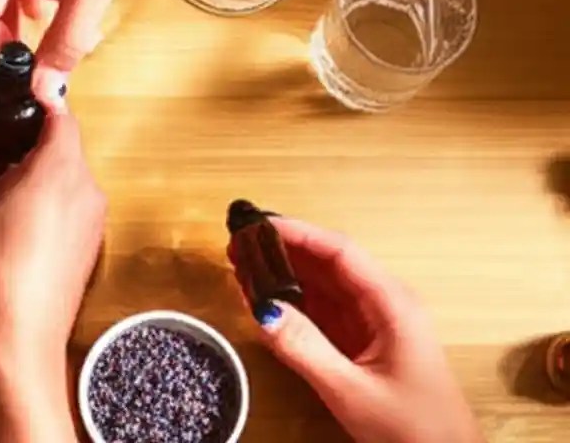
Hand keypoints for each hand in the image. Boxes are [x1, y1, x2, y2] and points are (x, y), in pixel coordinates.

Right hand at [0, 100, 105, 442]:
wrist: (14, 346)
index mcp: (60, 169)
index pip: (54, 108)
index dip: (23, 98)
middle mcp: (87, 189)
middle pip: (57, 140)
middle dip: (17, 136)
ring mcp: (92, 219)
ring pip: (60, 172)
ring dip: (26, 168)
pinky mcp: (87, 243)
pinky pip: (65, 201)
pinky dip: (38, 196)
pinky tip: (4, 217)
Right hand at [234, 218, 482, 442]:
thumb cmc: (411, 428)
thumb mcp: (351, 390)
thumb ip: (304, 349)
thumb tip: (261, 308)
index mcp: (392, 303)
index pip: (340, 252)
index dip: (297, 233)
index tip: (257, 225)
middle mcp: (385, 303)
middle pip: (329, 263)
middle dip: (283, 251)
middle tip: (237, 246)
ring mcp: (375, 322)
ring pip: (324, 286)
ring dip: (285, 275)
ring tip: (242, 267)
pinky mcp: (365, 342)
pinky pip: (325, 311)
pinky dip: (294, 303)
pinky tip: (265, 301)